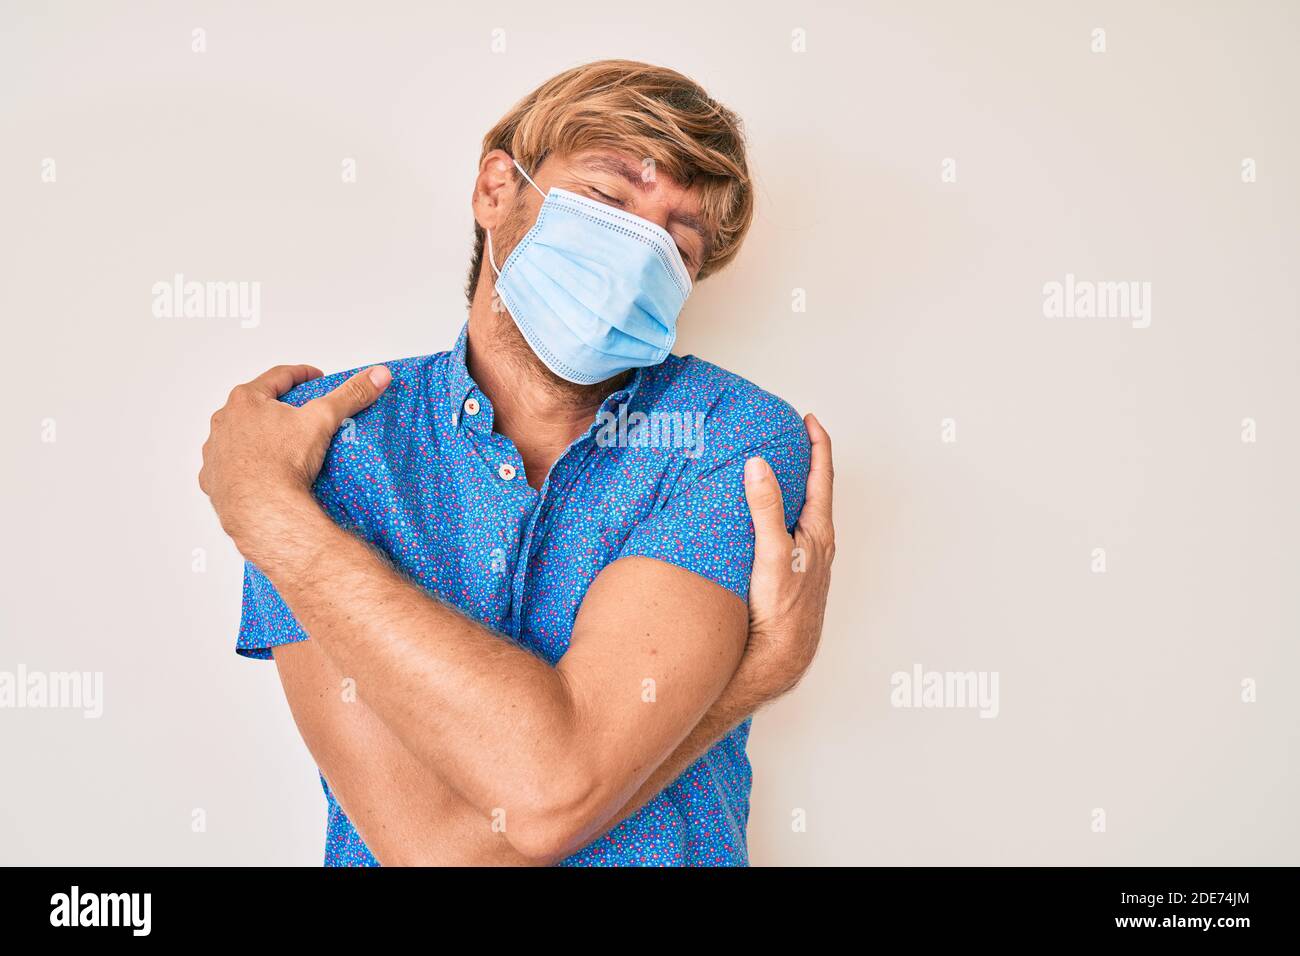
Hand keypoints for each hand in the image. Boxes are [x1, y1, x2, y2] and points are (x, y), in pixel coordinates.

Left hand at [198, 364, 391, 554]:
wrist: (263, 511)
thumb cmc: (286, 461)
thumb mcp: (324, 420)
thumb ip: (350, 395)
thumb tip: (378, 375)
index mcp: (246, 400)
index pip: (278, 377)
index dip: (303, 375)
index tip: (317, 378)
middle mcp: (224, 421)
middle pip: (256, 405)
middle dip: (279, 407)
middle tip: (302, 415)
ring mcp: (215, 451)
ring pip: (240, 435)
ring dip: (258, 436)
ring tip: (284, 446)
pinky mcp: (213, 479)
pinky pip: (230, 466)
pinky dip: (246, 465)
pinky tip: (263, 472)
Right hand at [740, 413, 834, 698]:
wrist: (782, 654)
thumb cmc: (782, 609)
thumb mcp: (772, 553)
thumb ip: (766, 509)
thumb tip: (759, 466)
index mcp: (818, 530)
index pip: (821, 476)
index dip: (817, 443)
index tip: (808, 420)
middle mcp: (818, 542)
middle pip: (815, 491)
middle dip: (805, 461)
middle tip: (793, 437)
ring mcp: (807, 558)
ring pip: (803, 513)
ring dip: (793, 489)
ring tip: (777, 471)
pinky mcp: (793, 572)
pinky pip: (790, 531)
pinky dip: (782, 514)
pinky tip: (763, 520)